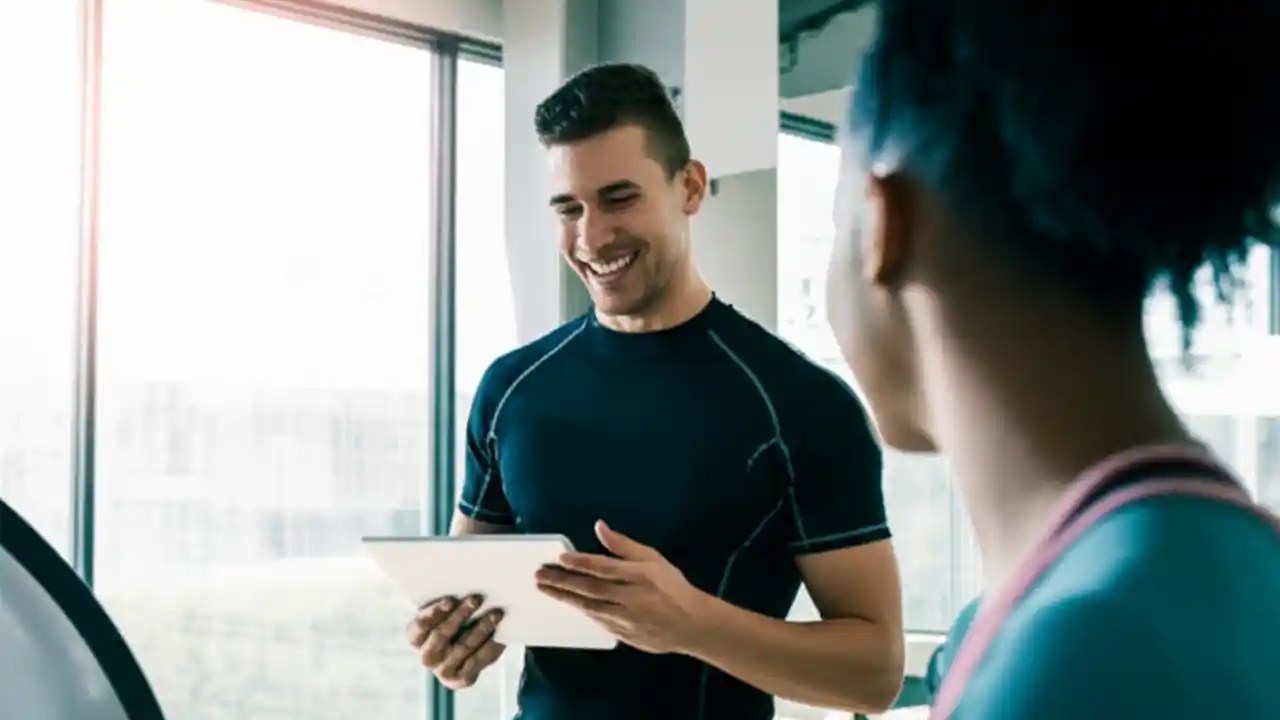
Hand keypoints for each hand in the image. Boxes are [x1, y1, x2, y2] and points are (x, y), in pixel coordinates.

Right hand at [406, 594, 505, 689]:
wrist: (467, 647)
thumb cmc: (455, 619)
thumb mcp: (447, 611)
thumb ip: (450, 604)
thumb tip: (468, 589)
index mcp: (416, 637)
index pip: (420, 625)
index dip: (434, 613)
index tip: (450, 600)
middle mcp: (427, 657)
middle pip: (441, 635)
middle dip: (460, 615)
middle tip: (476, 598)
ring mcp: (443, 671)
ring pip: (463, 647)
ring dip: (481, 628)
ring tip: (496, 613)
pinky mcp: (462, 680)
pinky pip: (478, 661)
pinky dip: (490, 645)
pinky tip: (500, 634)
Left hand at [535, 520, 710, 654]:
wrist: (691, 624)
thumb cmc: (672, 586)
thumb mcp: (653, 559)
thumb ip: (624, 545)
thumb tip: (599, 527)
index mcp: (640, 575)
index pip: (604, 567)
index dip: (581, 562)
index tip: (560, 558)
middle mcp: (631, 598)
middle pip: (590, 589)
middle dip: (562, 581)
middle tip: (540, 575)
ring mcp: (626, 619)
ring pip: (589, 607)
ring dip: (565, 597)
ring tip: (546, 589)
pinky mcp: (623, 634)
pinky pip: (597, 621)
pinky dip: (582, 611)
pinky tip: (569, 603)